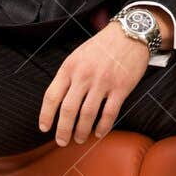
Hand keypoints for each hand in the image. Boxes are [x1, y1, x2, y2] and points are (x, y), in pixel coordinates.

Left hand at [39, 23, 150, 145]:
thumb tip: (58, 101)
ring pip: (87, 115)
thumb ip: (68, 75)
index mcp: (69, 67)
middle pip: (68, 110)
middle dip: (63, 130)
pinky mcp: (121, 88)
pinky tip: (99, 133)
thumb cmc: (102, 46)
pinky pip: (109, 113)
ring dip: (82, 131)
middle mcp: (84, 75)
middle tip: (62, 142)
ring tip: (80, 139)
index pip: (52, 96)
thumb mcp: (78, 55)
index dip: (46, 115)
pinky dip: (103, 127)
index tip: (45, 128)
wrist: (130, 34)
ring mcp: (103, 82)